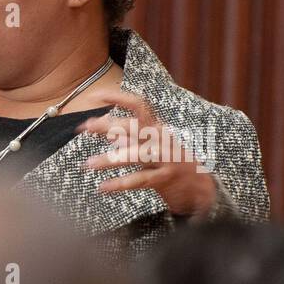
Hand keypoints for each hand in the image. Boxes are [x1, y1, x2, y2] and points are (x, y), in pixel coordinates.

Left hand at [76, 87, 216, 216]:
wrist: (198, 186)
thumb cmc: (167, 161)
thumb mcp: (148, 144)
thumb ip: (128, 136)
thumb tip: (103, 127)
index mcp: (156, 127)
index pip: (139, 105)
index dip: (118, 98)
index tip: (95, 95)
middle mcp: (161, 138)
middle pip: (135, 127)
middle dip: (109, 125)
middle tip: (85, 126)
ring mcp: (166, 157)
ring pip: (137, 155)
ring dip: (111, 159)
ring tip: (88, 164)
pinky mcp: (166, 178)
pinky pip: (141, 180)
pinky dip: (120, 184)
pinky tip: (103, 187)